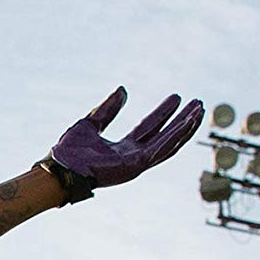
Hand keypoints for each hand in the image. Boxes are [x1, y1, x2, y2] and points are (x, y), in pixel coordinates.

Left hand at [45, 87, 202, 198]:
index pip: (150, 128)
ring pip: (169, 144)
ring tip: (200, 110)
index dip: (164, 113)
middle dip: (182, 120)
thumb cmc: (68, 152)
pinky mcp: (136, 166)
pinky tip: (187, 122)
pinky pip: (161, 149)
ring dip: (185, 128)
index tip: (177, 97)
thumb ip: (107, 110)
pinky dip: (175, 136)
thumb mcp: (90, 123)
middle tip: (198, 104)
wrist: (59, 169)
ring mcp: (136, 163)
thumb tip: (123, 90)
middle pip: (165, 136)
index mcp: (123, 148)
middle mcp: (133, 156)